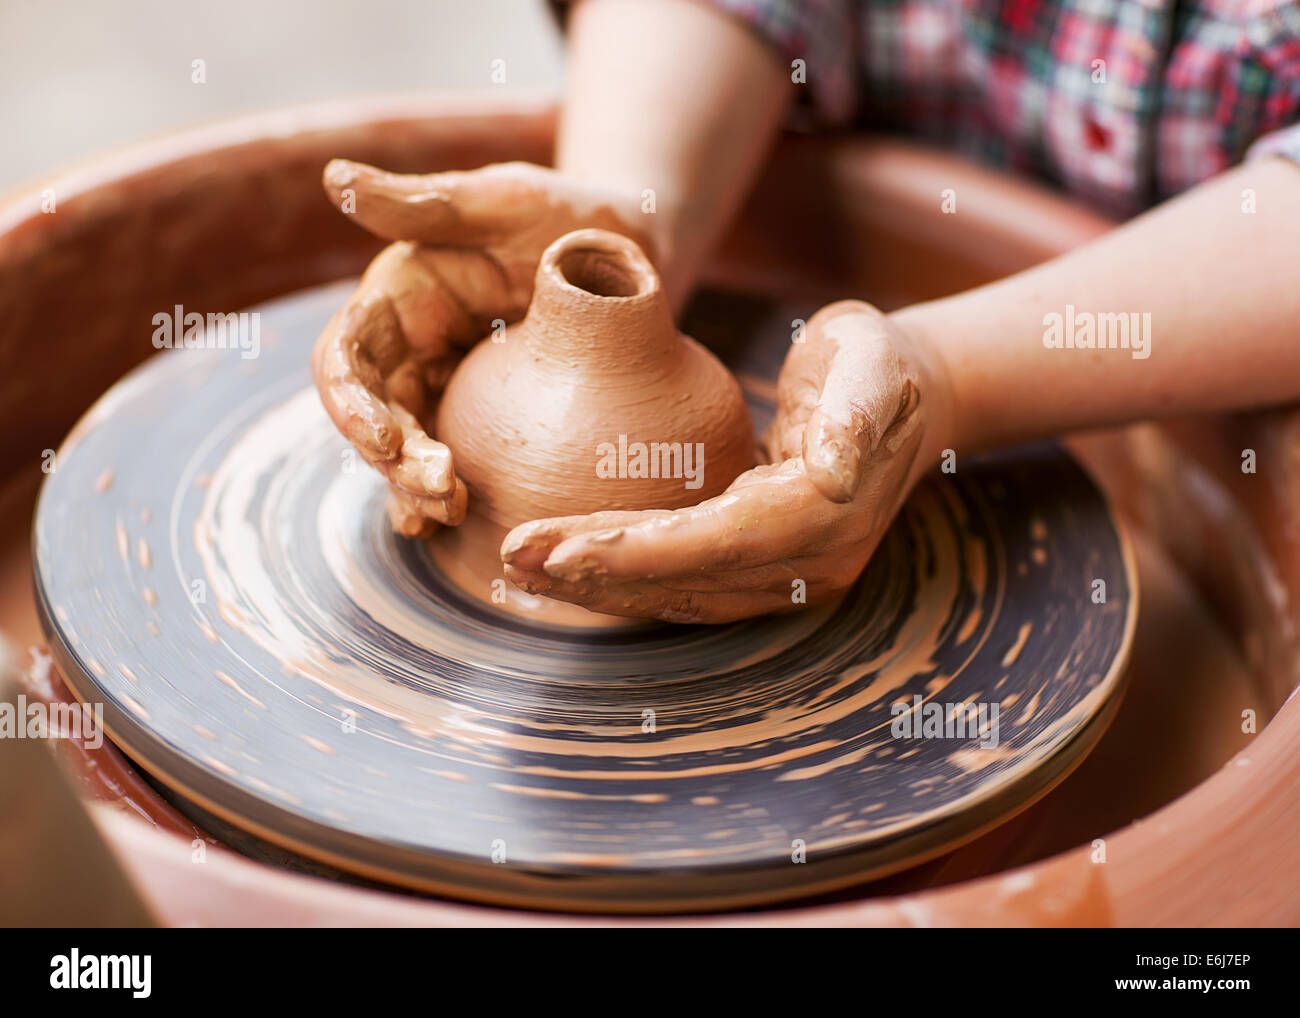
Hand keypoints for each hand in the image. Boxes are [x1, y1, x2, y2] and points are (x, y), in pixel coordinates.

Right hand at [311, 160, 651, 536]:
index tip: (385, 440)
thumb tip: (334, 181)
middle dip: (391, 460)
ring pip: (405, 450)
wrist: (636, 254)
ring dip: (413, 488)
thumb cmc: (570, 215)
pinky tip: (450, 527)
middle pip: (373, 416)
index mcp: (401, 295)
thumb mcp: (505, 199)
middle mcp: (412, 346)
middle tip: (439, 490)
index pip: (349, 356)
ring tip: (447, 512)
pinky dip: (441, 496)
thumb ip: (425, 202)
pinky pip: (451, 462)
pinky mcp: (484, 419)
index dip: (352, 403)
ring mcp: (446, 387)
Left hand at [500, 301, 952, 621]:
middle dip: (596, 574)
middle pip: (685, 580)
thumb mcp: (873, 361)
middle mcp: (808, 564)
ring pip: (679, 592)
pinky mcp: (761, 564)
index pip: (715, 545)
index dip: (635, 553)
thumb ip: (856, 409)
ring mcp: (786, 573)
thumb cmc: (877, 364)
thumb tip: (834, 471)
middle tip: (515, 558)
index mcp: (827, 517)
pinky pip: (685, 580)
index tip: (558, 549)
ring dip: (599, 584)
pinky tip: (570, 566)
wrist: (907, 394)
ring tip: (522, 566)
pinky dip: (625, 577)